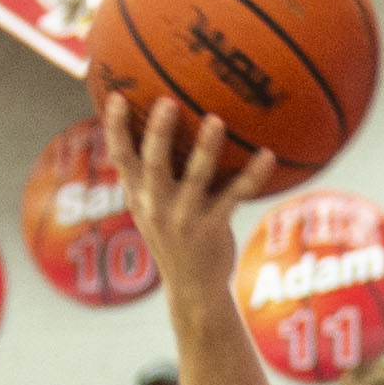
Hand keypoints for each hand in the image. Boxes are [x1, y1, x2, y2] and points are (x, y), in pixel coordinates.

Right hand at [102, 92, 275, 301]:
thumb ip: (149, 175)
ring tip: (215, 120)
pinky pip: (235, 196)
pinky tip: (268, 154)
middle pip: (153, 164)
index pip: (121, 158)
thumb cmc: (174, 237)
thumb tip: (159, 122)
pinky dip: (253, 175)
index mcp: (139, 196)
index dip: (115, 128)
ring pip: (195, 178)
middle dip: (159, 133)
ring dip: (205, 149)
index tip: (115, 95)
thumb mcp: (151, 208)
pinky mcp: (212, 229)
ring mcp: (184, 219)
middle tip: (167, 102)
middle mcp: (157, 206)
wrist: (191, 288)